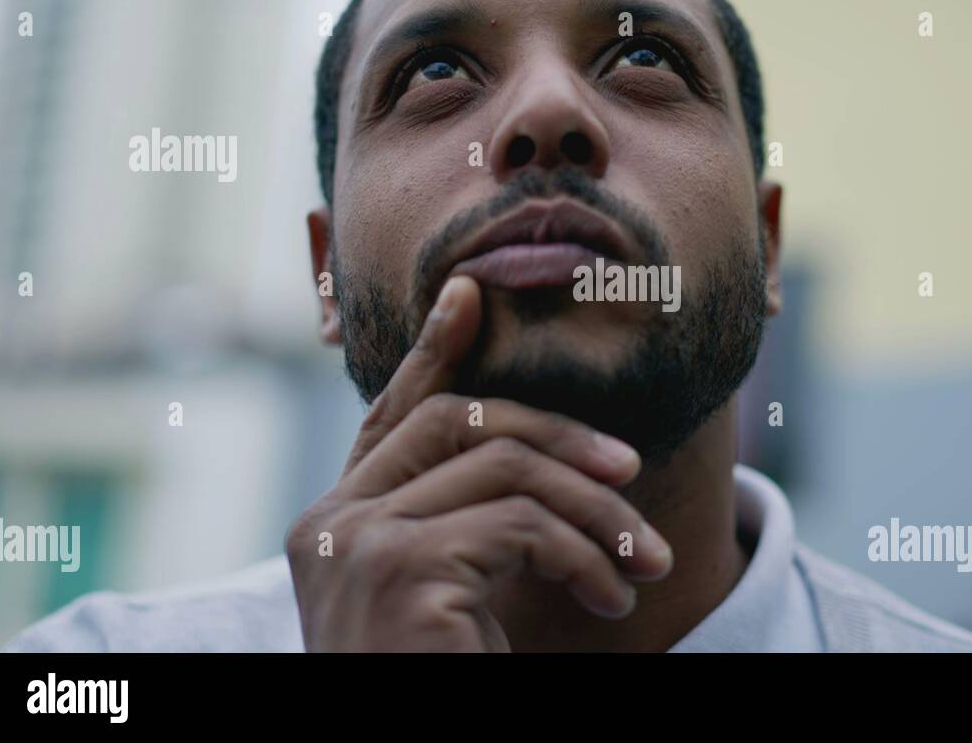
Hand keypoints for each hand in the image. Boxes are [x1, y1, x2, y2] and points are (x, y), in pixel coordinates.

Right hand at [286, 275, 672, 650]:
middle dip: (561, 436)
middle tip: (632, 472)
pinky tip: (611, 600)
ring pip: (510, 469)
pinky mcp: (402, 569)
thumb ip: (463, 519)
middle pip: (461, 424)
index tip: (470, 294)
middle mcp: (327, 525)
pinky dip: (589, 557)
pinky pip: (528, 526)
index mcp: (330, 525)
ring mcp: (356, 544)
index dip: (432, 352)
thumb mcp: (450, 594)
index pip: (388, 417)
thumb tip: (529, 450)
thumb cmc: (440, 677)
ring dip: (598, 514)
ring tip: (644, 564)